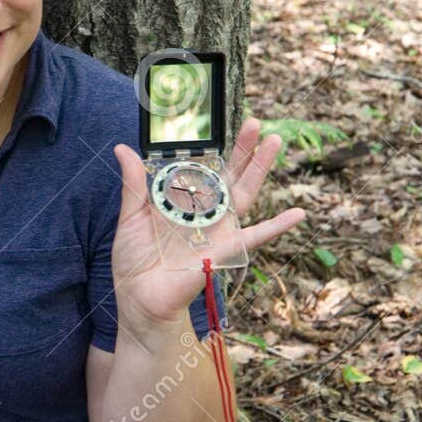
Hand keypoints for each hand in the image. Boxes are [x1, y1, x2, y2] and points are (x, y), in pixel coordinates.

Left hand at [110, 117, 306, 334]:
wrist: (139, 298)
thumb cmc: (134, 261)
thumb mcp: (131, 217)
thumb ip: (134, 184)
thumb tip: (123, 148)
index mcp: (182, 201)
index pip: (201, 168)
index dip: (211, 147)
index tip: (217, 124)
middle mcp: (204, 211)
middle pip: (229, 173)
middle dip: (243, 148)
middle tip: (255, 122)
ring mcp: (217, 229)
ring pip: (244, 193)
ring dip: (260, 168)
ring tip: (273, 141)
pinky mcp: (224, 249)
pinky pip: (255, 237)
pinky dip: (278, 227)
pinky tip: (299, 214)